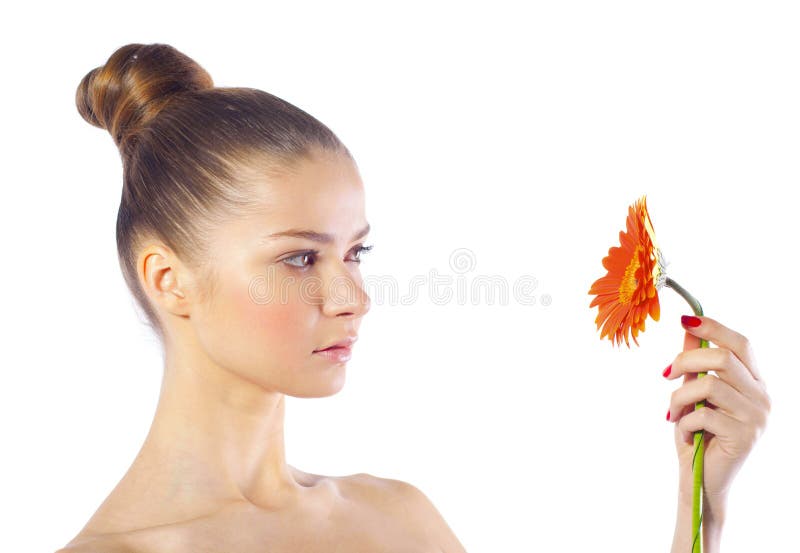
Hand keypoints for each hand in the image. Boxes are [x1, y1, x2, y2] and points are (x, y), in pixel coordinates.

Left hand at [664, 315, 770, 504]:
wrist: (702, 479)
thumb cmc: (698, 433)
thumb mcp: (694, 392)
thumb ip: (695, 363)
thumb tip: (687, 327)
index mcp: (754, 382)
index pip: (741, 343)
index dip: (713, 328)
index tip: (684, 321)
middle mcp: (763, 396)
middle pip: (723, 358)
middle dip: (684, 361)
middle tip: (665, 375)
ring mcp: (757, 417)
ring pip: (709, 385)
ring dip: (679, 397)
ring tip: (672, 413)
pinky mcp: (745, 437)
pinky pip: (704, 414)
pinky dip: (684, 421)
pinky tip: (685, 433)